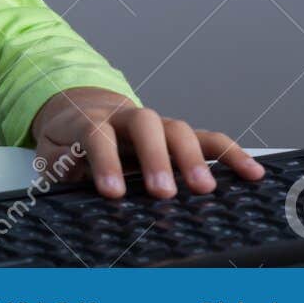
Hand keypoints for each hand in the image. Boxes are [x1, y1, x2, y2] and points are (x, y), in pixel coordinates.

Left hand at [30, 87, 264, 198]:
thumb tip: (69, 185)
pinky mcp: (179, 137)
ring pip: (179, 130)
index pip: (98, 134)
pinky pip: (209, 140)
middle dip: (156, 158)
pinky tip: (252, 173)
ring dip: (194, 158)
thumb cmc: (67, 141)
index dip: (105, 161)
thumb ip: (60, 168)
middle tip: (163, 191)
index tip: (112, 191)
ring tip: (205, 190)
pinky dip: (231, 154)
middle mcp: (126, 118)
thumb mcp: (51, 154)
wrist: (79, 111)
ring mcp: (156, 125)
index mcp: (89, 120)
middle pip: (145, 125)